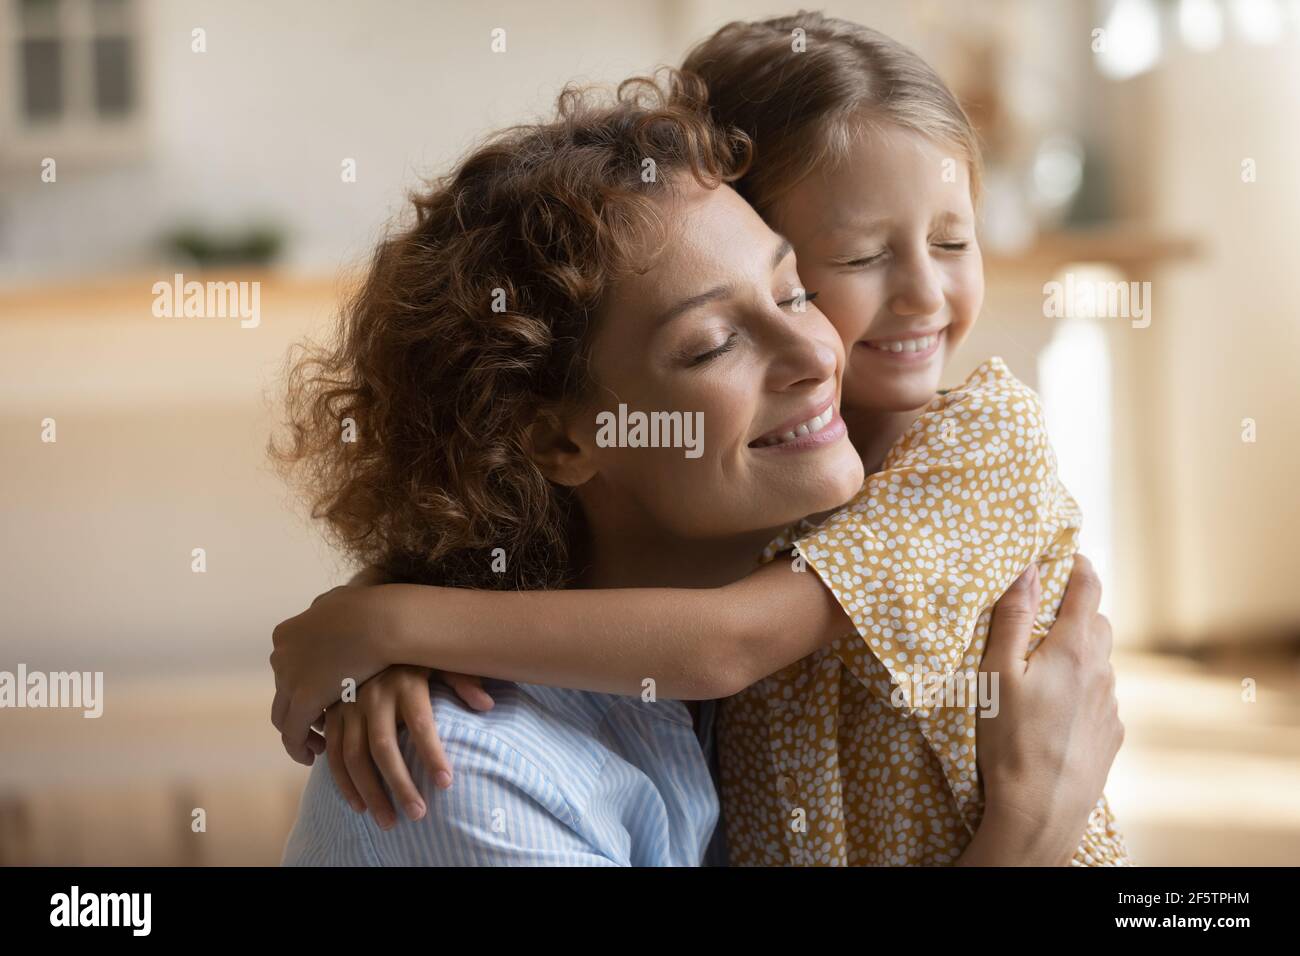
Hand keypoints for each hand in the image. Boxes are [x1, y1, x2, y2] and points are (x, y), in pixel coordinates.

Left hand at [270, 582, 402, 764]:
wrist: (383, 619)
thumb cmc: (374, 607)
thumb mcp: (345, 599)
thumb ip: (332, 607)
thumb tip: (330, 605)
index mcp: (287, 634)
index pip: (286, 668)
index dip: (303, 685)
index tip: (322, 699)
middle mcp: (281, 656)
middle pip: (284, 692)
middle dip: (301, 709)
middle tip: (320, 726)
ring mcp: (290, 678)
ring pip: (284, 716)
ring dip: (299, 732)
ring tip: (319, 745)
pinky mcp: (305, 699)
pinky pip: (293, 733)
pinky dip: (299, 746)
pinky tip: (314, 754)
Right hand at [322, 666, 495, 827]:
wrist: (364, 639)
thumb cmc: (412, 656)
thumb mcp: (439, 659)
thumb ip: (463, 680)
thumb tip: (487, 704)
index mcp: (405, 681)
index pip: (420, 723)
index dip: (432, 754)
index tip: (446, 783)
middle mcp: (373, 694)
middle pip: (384, 747)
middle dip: (400, 784)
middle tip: (418, 814)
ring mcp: (348, 706)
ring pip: (354, 757)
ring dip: (370, 793)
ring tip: (389, 821)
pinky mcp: (331, 716)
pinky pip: (334, 755)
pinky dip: (343, 783)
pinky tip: (360, 806)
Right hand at [972, 555, 1122, 864]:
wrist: (1041, 810)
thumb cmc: (1009, 739)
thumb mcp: (997, 672)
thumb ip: (1012, 617)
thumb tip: (1027, 568)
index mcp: (1074, 649)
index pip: (1089, 588)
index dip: (1079, 565)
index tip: (1067, 555)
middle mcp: (1102, 671)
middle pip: (1098, 622)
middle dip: (1076, 609)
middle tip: (1043, 614)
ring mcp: (1111, 704)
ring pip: (1100, 661)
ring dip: (1078, 653)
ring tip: (1042, 671)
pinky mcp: (1112, 733)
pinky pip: (1100, 696)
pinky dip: (1082, 689)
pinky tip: (1054, 710)